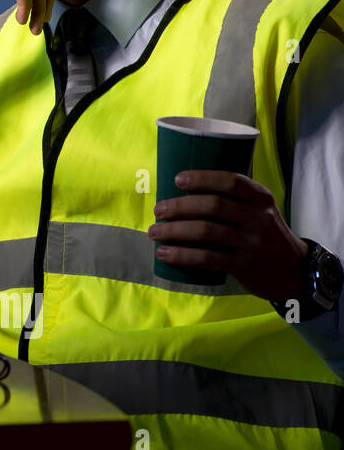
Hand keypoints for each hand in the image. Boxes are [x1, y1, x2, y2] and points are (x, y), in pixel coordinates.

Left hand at [148, 170, 308, 301]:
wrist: (294, 271)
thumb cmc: (265, 234)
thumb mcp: (260, 210)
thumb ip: (234, 199)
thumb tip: (184, 190)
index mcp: (261, 199)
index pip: (231, 182)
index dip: (202, 178)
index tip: (177, 179)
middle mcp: (258, 218)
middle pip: (212, 206)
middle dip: (179, 206)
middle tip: (158, 210)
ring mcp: (251, 243)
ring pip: (205, 232)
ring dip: (174, 231)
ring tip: (154, 232)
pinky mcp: (242, 266)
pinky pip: (206, 258)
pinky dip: (181, 255)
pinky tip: (164, 253)